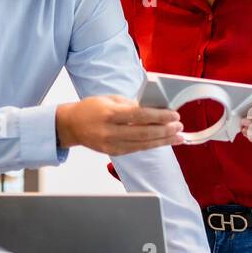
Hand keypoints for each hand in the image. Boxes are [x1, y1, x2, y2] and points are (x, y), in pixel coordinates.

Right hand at [55, 94, 183, 155]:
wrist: (72, 125)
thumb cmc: (91, 108)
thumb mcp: (110, 99)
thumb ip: (131, 105)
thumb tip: (153, 110)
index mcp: (109, 114)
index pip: (140, 116)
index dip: (159, 116)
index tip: (174, 115)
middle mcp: (110, 131)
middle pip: (144, 133)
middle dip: (165, 130)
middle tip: (179, 126)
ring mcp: (111, 144)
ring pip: (143, 144)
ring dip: (163, 141)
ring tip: (179, 137)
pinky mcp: (114, 152)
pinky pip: (137, 149)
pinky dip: (152, 145)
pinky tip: (164, 141)